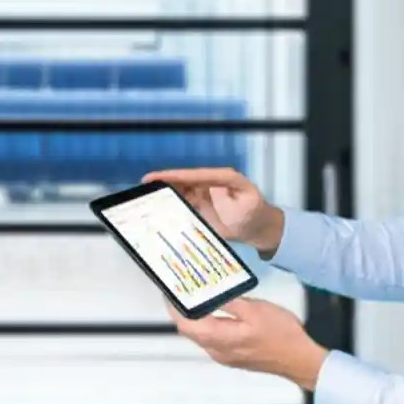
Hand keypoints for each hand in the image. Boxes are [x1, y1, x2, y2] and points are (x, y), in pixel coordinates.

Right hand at [142, 167, 283, 253]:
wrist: (259, 229)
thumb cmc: (255, 215)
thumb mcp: (246, 207)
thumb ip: (228, 201)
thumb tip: (209, 195)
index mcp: (223, 178)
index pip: (195, 174)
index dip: (175, 175)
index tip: (156, 177)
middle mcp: (211, 183)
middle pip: (184, 180)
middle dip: (164, 182)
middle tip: (143, 185)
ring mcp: (205, 194)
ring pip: (181, 191)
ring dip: (165, 194)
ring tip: (145, 197)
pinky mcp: (201, 206)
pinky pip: (183, 203)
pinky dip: (171, 205)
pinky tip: (157, 210)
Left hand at [166, 297, 328, 390]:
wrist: (298, 359)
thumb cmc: (282, 336)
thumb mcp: (255, 309)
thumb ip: (229, 301)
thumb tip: (211, 294)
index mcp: (220, 338)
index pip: (185, 324)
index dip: (174, 307)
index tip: (170, 293)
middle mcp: (218, 351)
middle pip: (190, 331)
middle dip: (183, 311)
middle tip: (183, 292)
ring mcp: (225, 356)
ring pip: (200, 336)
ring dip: (196, 319)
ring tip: (198, 299)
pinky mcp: (233, 357)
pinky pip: (212, 341)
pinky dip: (208, 326)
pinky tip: (216, 315)